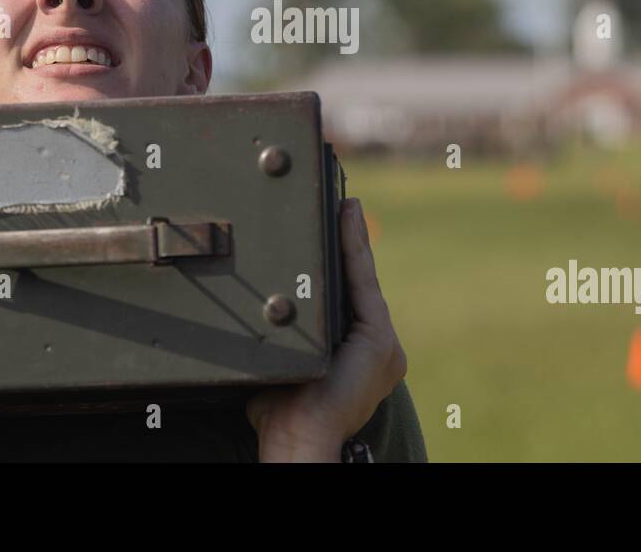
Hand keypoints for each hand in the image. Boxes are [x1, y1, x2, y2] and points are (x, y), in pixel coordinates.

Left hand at [245, 198, 407, 461]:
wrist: (299, 441)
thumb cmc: (283, 413)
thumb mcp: (285, 366)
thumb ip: (284, 340)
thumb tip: (258, 313)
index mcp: (356, 353)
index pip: (347, 296)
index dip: (341, 258)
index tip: (333, 221)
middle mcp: (375, 347)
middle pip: (358, 283)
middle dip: (348, 241)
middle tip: (339, 200)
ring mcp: (382, 344)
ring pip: (362, 277)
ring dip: (352, 236)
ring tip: (343, 200)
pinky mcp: (380, 341)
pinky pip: (363, 282)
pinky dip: (354, 246)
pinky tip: (348, 216)